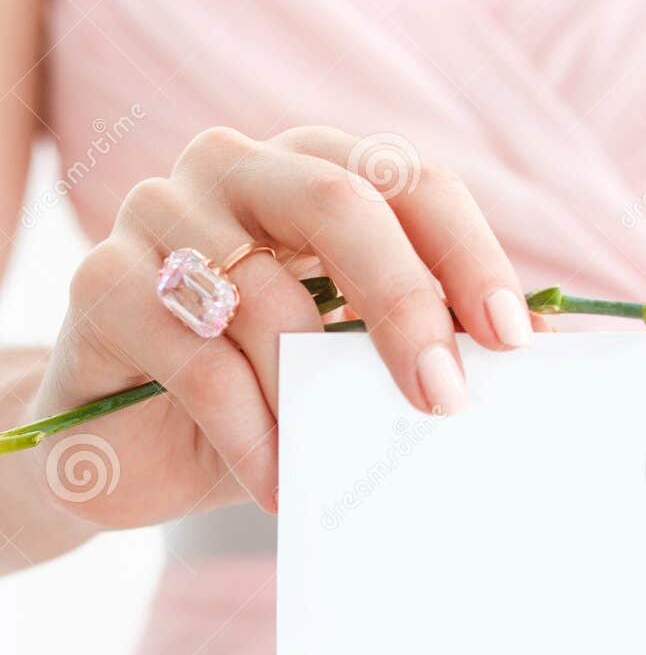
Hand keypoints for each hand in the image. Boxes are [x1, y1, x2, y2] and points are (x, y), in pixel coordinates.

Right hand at [29, 126, 531, 526]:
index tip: (512, 339)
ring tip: (336, 468)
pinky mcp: (102, 281)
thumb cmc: (258, 394)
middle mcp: (234, 169)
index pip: (409, 182)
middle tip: (443, 398)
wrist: (130, 445)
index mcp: (311, 170)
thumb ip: (418, 339)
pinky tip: (278, 484)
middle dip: (406, 304)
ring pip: (265, 296)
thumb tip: (535, 349)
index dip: (468, 254)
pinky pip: (199, 362)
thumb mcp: (346, 365)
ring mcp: (158, 214)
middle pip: (340, 204)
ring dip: (314, 399)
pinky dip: (252, 435)